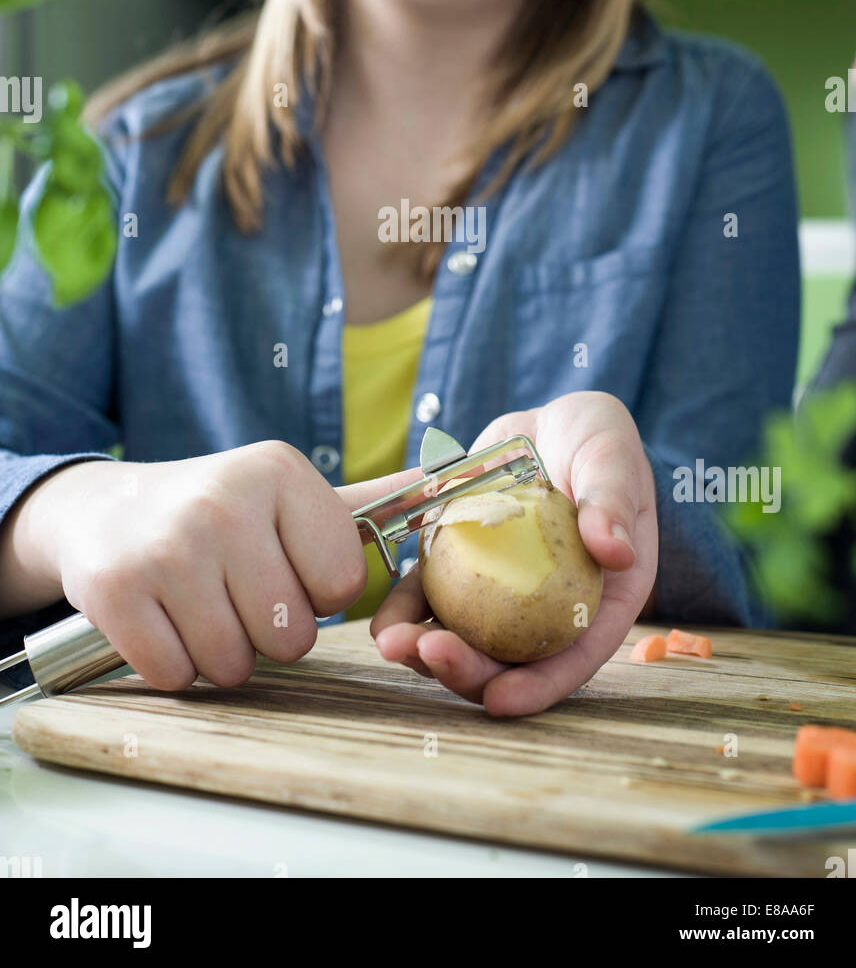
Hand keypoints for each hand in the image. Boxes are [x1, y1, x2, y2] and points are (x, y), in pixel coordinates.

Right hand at [41, 442, 423, 690]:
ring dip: (222, 652)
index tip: (284, 566)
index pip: (343, 584)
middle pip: (292, 633)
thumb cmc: (219, 513)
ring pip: (235, 662)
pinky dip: (173, 663)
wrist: (106, 510)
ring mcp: (167, 545)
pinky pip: (177, 673)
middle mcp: (224, 502)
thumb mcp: (288, 495)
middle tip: (236, 591)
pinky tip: (163, 618)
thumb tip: (459, 483)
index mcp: (279, 471)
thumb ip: (368, 505)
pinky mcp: (116, 588)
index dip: (316, 593)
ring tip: (200, 603)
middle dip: (269, 631)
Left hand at [370, 392, 657, 716]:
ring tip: (391, 643)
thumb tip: (617, 553)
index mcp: (600, 596)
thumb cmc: (601, 442)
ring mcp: (503, 589)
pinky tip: (381, 622)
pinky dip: (407, 611)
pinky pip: (433, 596)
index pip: (575, 654)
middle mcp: (551, 606)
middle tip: (429, 655)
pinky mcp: (464, 564)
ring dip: (426, 649)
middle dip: (468, 671)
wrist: (554, 419)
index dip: (540, 686)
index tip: (500, 700)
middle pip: (511, 658)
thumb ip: (614, 503)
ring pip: (466, 636)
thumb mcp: (614, 462)